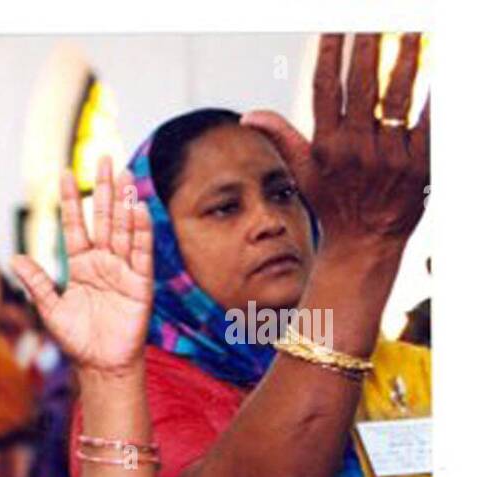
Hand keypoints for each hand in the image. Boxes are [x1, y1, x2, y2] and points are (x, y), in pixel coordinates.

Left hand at [11, 158, 152, 375]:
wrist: (101, 364)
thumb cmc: (77, 339)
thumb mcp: (50, 309)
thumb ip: (36, 283)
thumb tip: (14, 258)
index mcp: (81, 265)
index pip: (75, 225)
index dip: (71, 201)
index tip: (63, 174)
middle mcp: (104, 261)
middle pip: (104, 218)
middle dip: (104, 189)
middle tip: (105, 158)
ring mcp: (123, 269)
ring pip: (124, 229)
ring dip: (124, 203)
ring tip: (124, 175)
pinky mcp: (140, 283)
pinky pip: (141, 253)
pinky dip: (141, 232)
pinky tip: (138, 209)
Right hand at [242, 33, 428, 249]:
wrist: (365, 243)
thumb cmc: (335, 203)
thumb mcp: (302, 171)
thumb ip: (281, 136)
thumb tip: (248, 116)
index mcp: (327, 146)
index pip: (326, 90)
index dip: (330, 56)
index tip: (335, 29)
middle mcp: (356, 149)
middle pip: (362, 86)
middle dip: (368, 48)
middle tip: (376, 18)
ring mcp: (388, 157)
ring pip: (397, 99)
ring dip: (405, 62)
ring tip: (413, 33)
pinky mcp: (418, 165)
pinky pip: (427, 124)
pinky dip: (432, 99)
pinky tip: (438, 71)